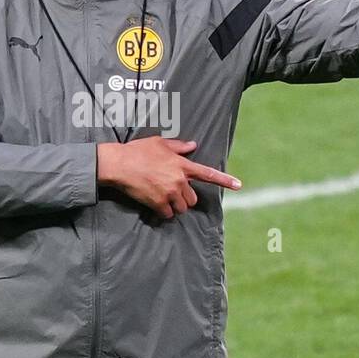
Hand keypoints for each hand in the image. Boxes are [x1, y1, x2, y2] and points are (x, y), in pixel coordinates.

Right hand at [97, 137, 241, 218]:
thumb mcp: (159, 143)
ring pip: (181, 208)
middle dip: (184, 197)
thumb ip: (179, 147)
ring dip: (174, 205)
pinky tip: (154, 203)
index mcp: (182, 165)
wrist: (119, 164)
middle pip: (192, 198)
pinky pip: (168, 214)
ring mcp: (170, 193)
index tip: (238, 185)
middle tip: (171, 191)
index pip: (208, 174)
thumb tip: (193, 145)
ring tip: (161, 197)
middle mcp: (179, 180)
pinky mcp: (159, 203)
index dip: (224, 180)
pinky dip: (163, 212)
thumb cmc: (138, 151)